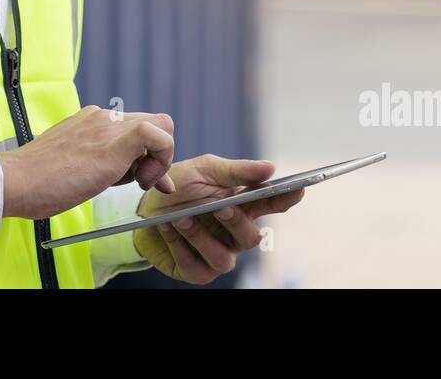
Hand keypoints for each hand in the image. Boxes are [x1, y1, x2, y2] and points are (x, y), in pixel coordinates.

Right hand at [0, 105, 175, 219]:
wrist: (16, 181)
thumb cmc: (38, 182)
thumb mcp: (75, 164)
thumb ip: (102, 163)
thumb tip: (130, 175)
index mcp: (92, 119)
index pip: (136, 127)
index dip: (148, 153)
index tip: (144, 178)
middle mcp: (103, 117)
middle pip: (155, 122)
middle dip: (156, 155)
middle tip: (142, 182)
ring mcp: (109, 126)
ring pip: (162, 126)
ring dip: (158, 159)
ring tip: (136, 184)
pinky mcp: (115, 142)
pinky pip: (158, 134)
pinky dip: (162, 157)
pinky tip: (142, 180)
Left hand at [133, 155, 303, 283]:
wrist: (142, 207)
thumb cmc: (178, 186)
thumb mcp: (203, 169)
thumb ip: (236, 171)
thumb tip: (271, 168)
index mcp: (242, 205)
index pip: (271, 204)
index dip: (287, 198)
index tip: (298, 188)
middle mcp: (234, 234)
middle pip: (251, 238)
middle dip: (236, 223)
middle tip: (221, 206)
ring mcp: (218, 255)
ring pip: (224, 258)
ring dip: (201, 237)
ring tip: (181, 218)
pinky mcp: (197, 272)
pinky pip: (195, 267)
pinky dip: (179, 246)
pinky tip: (168, 229)